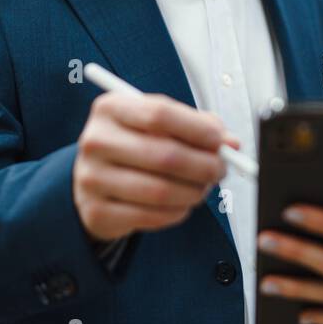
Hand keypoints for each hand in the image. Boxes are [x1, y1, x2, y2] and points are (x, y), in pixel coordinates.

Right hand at [73, 90, 232, 241]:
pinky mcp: (97, 211)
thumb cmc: (137, 146)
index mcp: (111, 108)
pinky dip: (177, 212)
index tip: (221, 141)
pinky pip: (152, 216)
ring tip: (203, 188)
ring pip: (161, 190)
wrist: (95, 180)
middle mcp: (96, 141)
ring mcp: (91, 178)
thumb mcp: (161, 125)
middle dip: (204, 166)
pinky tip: (182, 204)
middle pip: (164, 155)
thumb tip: (231, 145)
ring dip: (194, 192)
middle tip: (221, 170)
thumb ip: (198, 127)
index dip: (198, 129)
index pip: (160, 114)